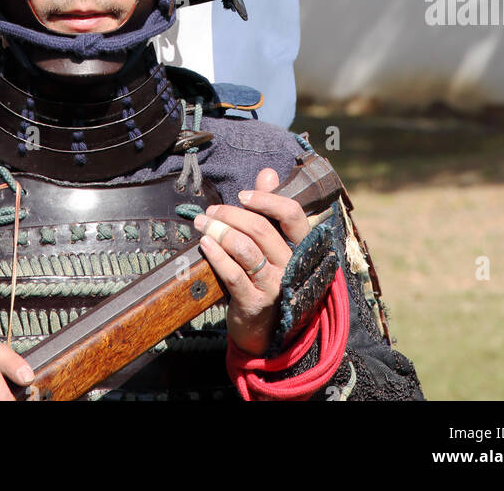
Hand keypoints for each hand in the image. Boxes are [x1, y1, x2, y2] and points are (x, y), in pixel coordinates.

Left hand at [193, 167, 309, 356]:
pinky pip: (232, 273)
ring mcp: (274, 286)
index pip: (292, 215)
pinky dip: (215, 254)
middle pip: (261, 229)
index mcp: (300, 248)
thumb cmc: (266, 278)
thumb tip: (268, 173)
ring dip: (219, 231)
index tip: (243, 195)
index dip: (266, 200)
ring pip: (245, 248)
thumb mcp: (272, 245)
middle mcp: (291, 266)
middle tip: (211, 211)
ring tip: (203, 224)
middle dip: (230, 214)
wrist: (264, 330)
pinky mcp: (254, 303)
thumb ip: (270, 209)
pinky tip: (205, 244)